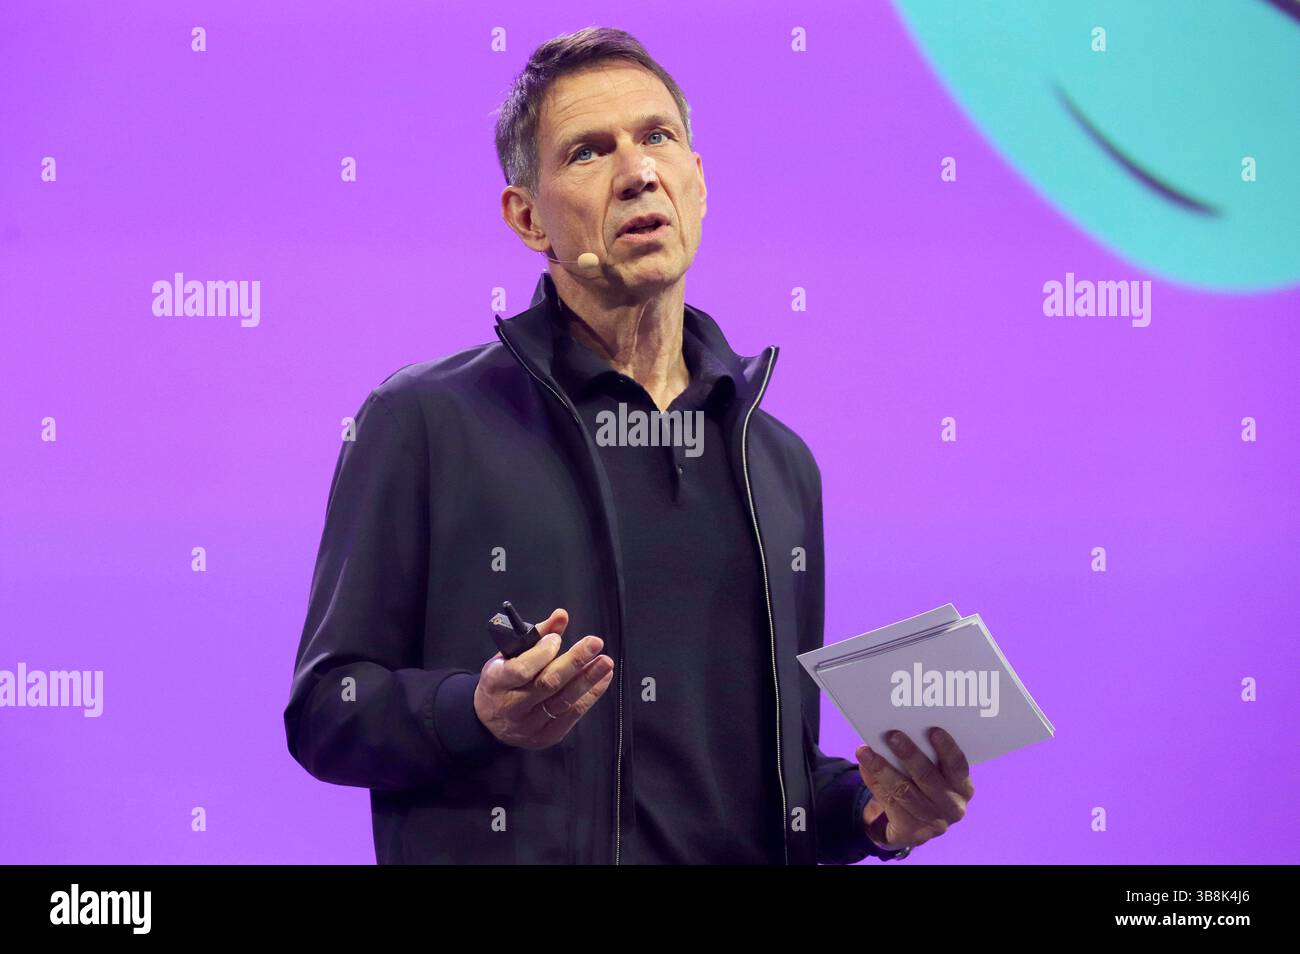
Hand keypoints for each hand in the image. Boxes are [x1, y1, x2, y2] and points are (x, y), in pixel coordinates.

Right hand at [474, 608, 615, 748]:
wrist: (490, 723)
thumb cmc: (502, 682)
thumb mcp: (508, 656)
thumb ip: (536, 635)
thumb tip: (561, 616)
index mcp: (496, 682)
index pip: (521, 669)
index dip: (542, 653)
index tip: (557, 638)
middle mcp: (511, 706)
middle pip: (547, 684)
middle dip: (574, 662)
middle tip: (594, 643)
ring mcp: (529, 725)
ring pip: (563, 701)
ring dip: (588, 679)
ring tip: (605, 662)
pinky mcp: (546, 736)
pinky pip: (572, 715)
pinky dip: (590, 695)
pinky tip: (602, 679)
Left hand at [855, 727, 973, 851]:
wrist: (914, 824)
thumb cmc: (923, 785)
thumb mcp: (933, 772)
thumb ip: (924, 754)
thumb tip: (898, 732)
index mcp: (963, 788)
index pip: (958, 766)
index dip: (947, 748)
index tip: (933, 730)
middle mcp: (953, 807)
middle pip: (928, 778)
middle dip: (910, 755)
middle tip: (893, 736)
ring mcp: (933, 823)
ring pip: (904, 791)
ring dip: (883, 769)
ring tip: (866, 751)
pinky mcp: (911, 832)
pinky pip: (889, 803)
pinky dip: (874, 782)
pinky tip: (865, 766)